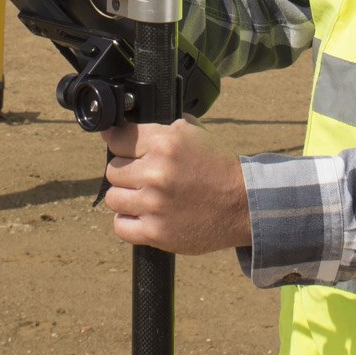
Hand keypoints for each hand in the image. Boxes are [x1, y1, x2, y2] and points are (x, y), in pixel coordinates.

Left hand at [100, 119, 250, 254]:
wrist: (243, 204)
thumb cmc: (217, 168)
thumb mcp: (194, 133)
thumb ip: (161, 128)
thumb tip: (129, 122)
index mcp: (165, 144)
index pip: (116, 138)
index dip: (118, 141)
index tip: (121, 146)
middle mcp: (156, 173)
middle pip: (112, 170)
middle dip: (127, 171)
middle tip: (143, 175)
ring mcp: (155, 205)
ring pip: (113, 198)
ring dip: (126, 197)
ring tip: (144, 196)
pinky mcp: (156, 232)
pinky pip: (120, 226)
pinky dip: (128, 222)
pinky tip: (143, 215)